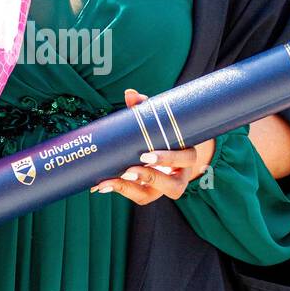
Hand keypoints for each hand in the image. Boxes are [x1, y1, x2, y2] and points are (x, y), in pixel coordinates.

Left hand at [89, 88, 216, 204]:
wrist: (168, 150)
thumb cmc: (164, 134)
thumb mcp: (159, 121)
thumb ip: (146, 108)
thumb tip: (130, 94)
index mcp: (187, 156)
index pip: (185, 159)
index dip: (168, 159)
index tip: (146, 155)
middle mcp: (179, 176)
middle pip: (172, 186)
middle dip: (150, 178)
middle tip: (129, 169)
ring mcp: (163, 188)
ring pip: (151, 196)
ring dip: (129, 189)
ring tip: (109, 181)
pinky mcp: (148, 193)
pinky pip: (135, 196)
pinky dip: (118, 190)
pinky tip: (101, 185)